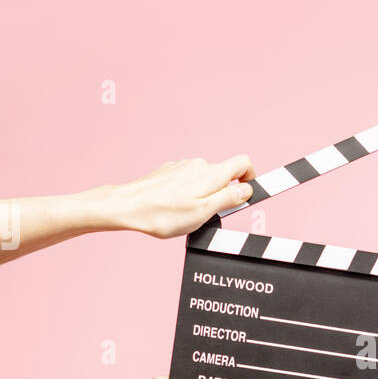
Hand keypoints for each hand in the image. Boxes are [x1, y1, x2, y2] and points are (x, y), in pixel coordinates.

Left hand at [100, 155, 256, 238]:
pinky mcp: (169, 173)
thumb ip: (229, 199)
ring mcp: (182, 167)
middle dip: (224, 194)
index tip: (247, 195)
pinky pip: (188, 181)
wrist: (127, 207)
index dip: (251, 178)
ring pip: (205, 179)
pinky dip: (189, 194)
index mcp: (211, 174)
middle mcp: (198, 165)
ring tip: (188, 215)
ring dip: (205, 195)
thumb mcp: (204, 212)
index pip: (243, 163)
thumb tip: (247, 190)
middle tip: (211, 216)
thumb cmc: (163, 214)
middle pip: (224, 174)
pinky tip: (175, 209)